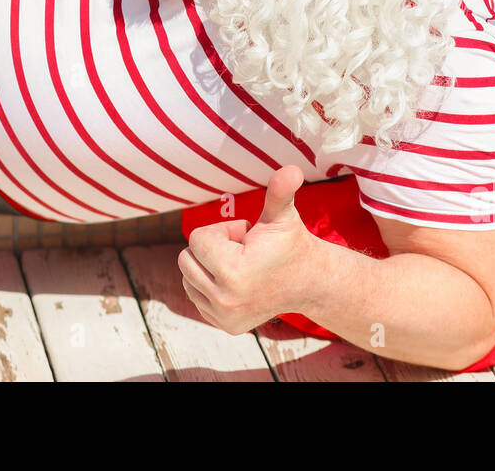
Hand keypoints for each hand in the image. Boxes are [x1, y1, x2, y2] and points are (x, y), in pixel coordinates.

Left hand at [178, 165, 315, 334]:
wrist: (308, 281)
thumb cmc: (290, 243)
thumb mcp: (283, 214)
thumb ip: (280, 191)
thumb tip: (292, 169)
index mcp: (234, 273)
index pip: (197, 240)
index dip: (222, 231)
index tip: (245, 236)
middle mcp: (224, 300)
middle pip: (186, 259)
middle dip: (211, 248)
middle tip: (242, 250)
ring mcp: (223, 316)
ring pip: (188, 277)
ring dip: (209, 266)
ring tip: (241, 265)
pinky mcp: (223, 325)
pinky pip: (195, 295)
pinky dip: (210, 284)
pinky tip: (238, 281)